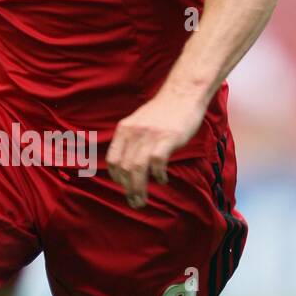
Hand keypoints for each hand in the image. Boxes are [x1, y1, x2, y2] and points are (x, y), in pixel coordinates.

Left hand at [107, 88, 206, 208]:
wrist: (183, 93)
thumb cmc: (164, 111)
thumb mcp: (139, 122)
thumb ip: (132, 140)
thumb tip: (128, 165)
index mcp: (124, 129)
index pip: (112, 160)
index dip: (117, 178)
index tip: (125, 188)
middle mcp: (133, 132)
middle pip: (124, 168)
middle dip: (128, 190)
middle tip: (135, 202)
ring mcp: (150, 135)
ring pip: (137, 169)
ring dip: (138, 189)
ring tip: (143, 200)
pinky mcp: (167, 138)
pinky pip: (156, 163)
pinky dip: (158, 176)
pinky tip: (162, 180)